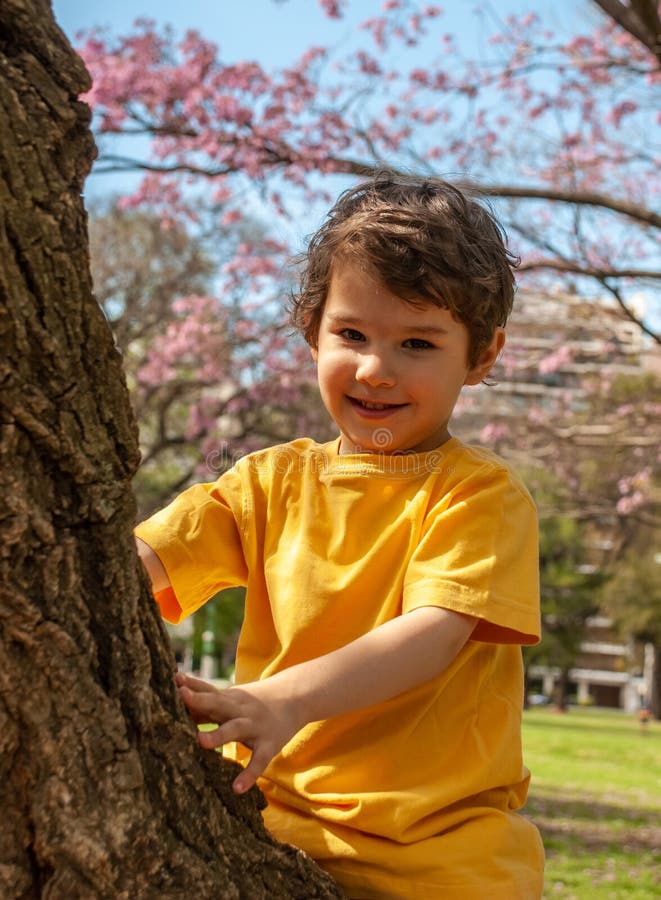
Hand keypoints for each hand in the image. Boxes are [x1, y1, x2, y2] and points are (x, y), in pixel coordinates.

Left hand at [175, 672, 303, 794]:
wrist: (296, 697)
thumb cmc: (252, 703)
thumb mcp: (231, 698)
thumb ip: (205, 702)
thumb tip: (172, 700)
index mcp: (228, 699)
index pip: (207, 690)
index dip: (191, 686)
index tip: (173, 679)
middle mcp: (239, 710)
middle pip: (217, 703)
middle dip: (199, 700)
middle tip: (181, 696)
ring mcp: (254, 726)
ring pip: (234, 729)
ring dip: (218, 734)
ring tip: (200, 741)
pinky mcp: (269, 744)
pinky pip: (258, 761)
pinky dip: (248, 774)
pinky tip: (237, 788)